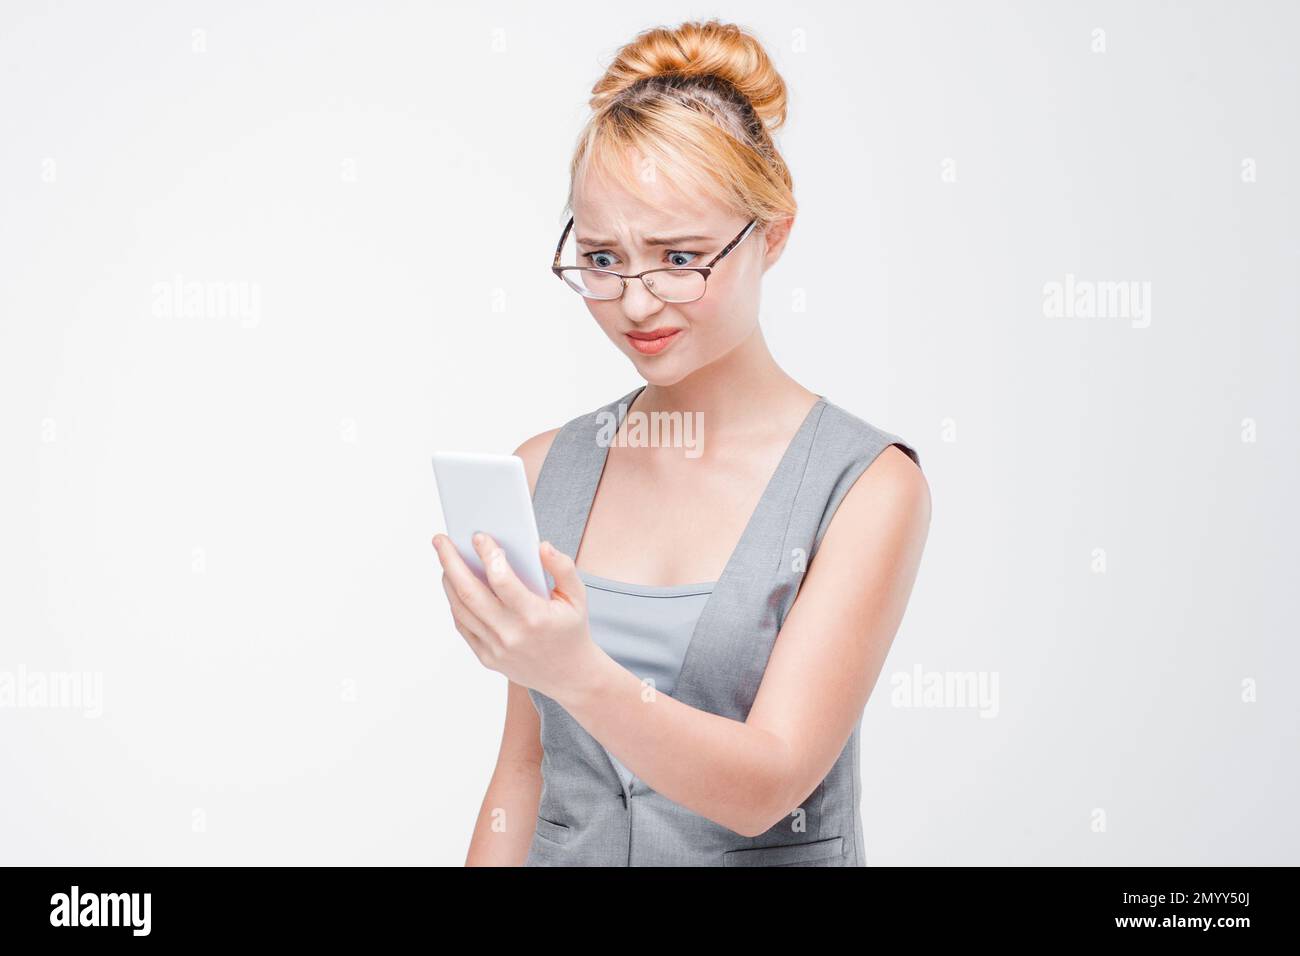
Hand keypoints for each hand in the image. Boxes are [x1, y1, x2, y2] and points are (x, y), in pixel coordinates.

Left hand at [432, 531, 600, 701]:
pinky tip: (454, 584)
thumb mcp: (577, 597)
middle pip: (470, 592)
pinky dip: (455, 602)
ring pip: (460, 608)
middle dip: (451, 562)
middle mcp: (511, 634)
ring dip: (448, 580)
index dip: (488, 555)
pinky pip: (463, 625)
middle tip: (441, 540)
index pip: (502, 580)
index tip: (478, 536)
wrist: (568, 675)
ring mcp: (495, 648)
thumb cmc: (570, 630)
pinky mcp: (486, 657)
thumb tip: (542, 546)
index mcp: (535, 617)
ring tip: (445, 559)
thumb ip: (563, 567)